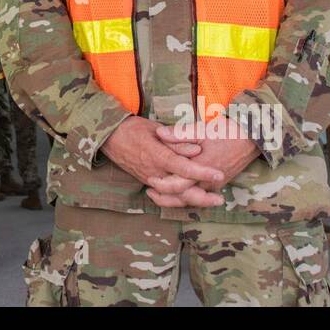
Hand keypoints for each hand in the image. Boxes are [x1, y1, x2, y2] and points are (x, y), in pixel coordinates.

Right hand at [102, 117, 224, 207]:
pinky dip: (180, 199)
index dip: (202, 172)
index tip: (219, 174)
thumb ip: (176, 141)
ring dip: (194, 200)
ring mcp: (149, 179)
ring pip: (174, 197)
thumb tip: (196, 151)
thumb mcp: (154, 129)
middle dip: (201, 197)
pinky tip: (193, 199)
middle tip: (220, 199)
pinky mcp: (147, 182)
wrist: (109, 138)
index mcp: (156, 156)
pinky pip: (166, 196)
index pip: (183, 167)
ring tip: (212, 201)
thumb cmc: (132, 129)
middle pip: (180, 190)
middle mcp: (153, 172)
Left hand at [157, 123, 259, 192]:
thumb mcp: (202, 129)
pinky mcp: (218, 184)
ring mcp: (214, 185)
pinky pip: (199, 195)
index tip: (150, 178)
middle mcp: (208, 182)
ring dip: (175, 199)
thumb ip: (180, 133)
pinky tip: (177, 191)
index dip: (162, 184)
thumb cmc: (227, 132)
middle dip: (165, 197)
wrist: (252, 137)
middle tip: (149, 191)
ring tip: (158, 195)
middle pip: (183, 197)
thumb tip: (159, 133)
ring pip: (191, 199)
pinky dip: (186, 196)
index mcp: (202, 169)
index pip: (178, 184)